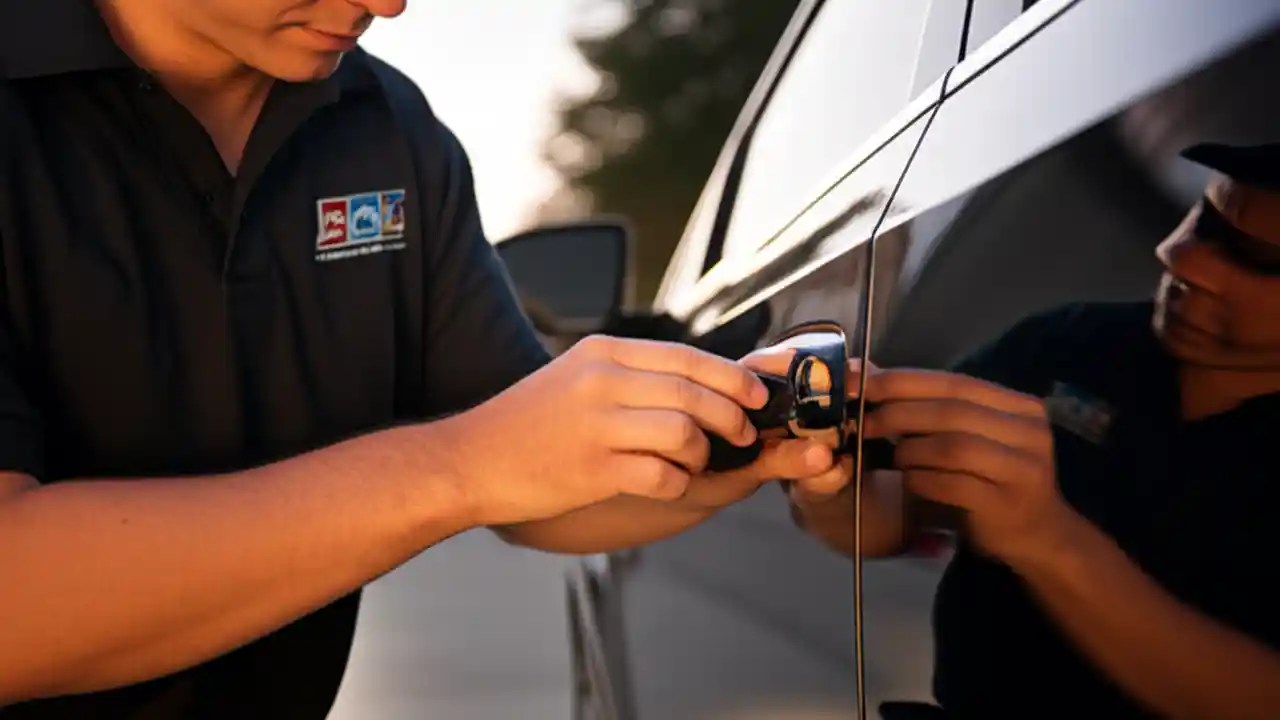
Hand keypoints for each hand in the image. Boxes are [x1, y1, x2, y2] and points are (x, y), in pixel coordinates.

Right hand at [448, 335, 775, 525]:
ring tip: (694, 462)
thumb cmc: (527, 423)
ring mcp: (597, 425)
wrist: (469, 459)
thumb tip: (696, 383)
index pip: (687, 357)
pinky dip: (676, 482)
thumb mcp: (576, 376)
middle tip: (742, 435)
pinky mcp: (592, 469)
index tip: (757, 395)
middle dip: (732, 417)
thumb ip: (630, 374)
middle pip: (694, 393)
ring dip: (703, 453)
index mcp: (602, 353)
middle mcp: (602, 382)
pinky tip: (667, 482)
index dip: (732, 377)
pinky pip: (660, 475)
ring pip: (684, 433)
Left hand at [862, 368, 1084, 570]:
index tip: (864, 385)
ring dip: (910, 450)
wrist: (1038, 536)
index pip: (956, 383)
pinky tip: (909, 481)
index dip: (906, 382)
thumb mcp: (973, 437)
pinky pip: (951, 485)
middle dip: (900, 413)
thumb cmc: (993, 479)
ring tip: (892, 457)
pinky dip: (921, 480)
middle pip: (952, 412)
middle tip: (864, 423)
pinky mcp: (1006, 506)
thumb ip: (938, 410)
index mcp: (1020, 408)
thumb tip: (874, 379)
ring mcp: (1022, 470)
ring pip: (952, 447)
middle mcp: (1028, 433)